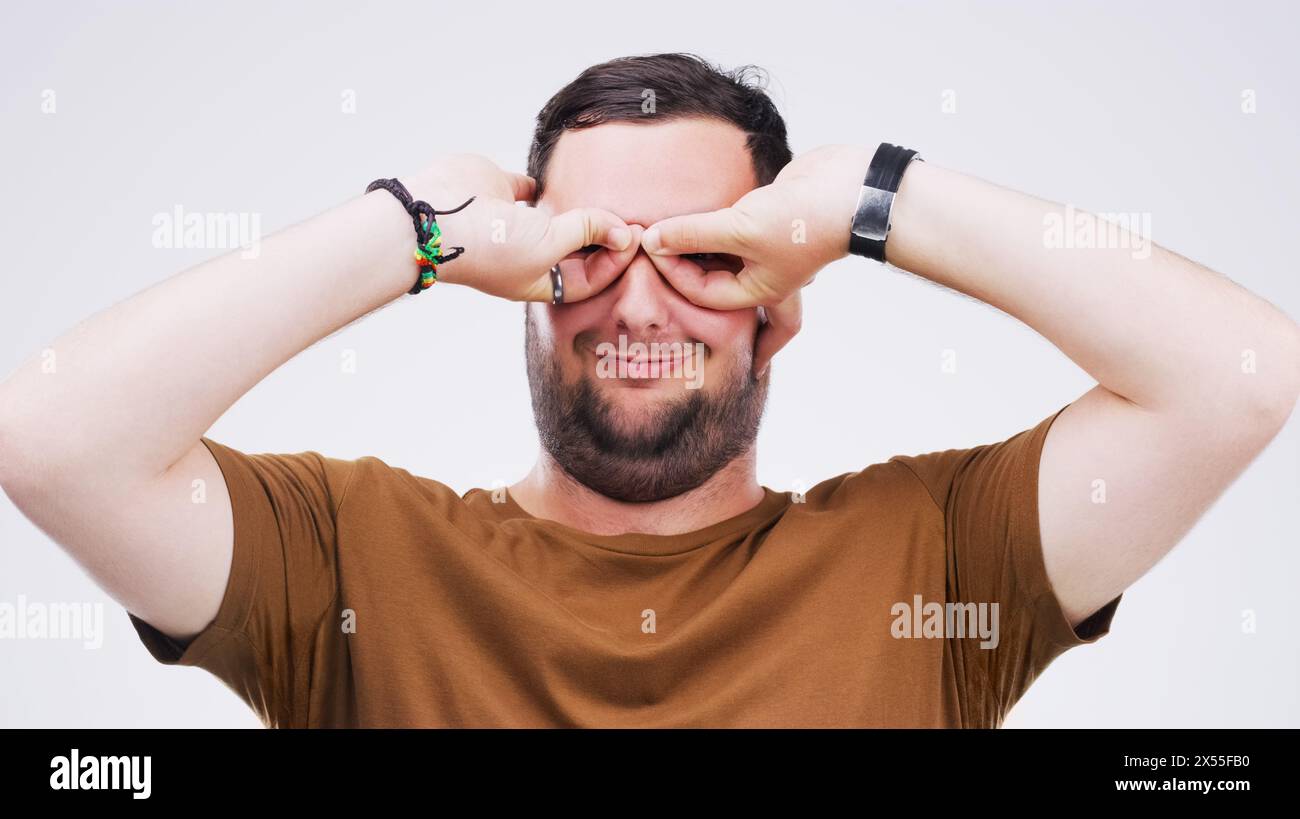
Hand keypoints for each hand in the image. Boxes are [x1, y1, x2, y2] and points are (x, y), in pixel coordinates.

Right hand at [401, 154, 636, 301]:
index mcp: (537, 281)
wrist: (436, 216)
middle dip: (606, 239)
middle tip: (635, 218)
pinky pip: (532, 191)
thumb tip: (624, 230)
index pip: (588, 279)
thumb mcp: (549, 245)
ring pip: (559, 220)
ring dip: (583, 213)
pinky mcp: (503, 193)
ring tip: (613, 200)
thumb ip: (587, 231)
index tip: (635, 237)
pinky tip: (569, 181)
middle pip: (577, 252)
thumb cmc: (491, 245)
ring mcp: (514, 225)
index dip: (614, 260)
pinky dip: (550, 187)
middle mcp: (527, 256)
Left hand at [638, 144, 874, 375]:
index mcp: (759, 291)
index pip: (701, 291)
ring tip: (671, 251)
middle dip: (687, 286)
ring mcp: (766, 247)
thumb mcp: (738, 229)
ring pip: (724, 257)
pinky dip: (715, 227)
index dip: (672, 269)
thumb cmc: (802, 222)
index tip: (650, 243)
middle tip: (652, 279)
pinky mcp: (769, 217)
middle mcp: (762, 275)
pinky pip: (733, 228)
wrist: (853, 189)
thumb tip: (652, 239)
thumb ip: (692, 233)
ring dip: (700, 253)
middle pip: (717, 289)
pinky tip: (701, 220)